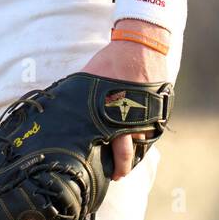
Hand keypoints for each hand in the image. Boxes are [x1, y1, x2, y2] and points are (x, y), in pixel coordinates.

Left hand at [81, 20, 170, 180]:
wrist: (141, 44)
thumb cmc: (111, 60)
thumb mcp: (89, 79)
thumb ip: (81, 98)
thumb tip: (58, 110)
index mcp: (115, 112)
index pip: (117, 148)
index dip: (114, 165)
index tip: (109, 175)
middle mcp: (136, 116)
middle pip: (131, 151)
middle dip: (124, 166)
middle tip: (117, 175)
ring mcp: (150, 113)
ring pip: (143, 142)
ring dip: (135, 151)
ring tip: (125, 160)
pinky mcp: (160, 107)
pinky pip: (152, 129)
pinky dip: (145, 136)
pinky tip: (137, 141)